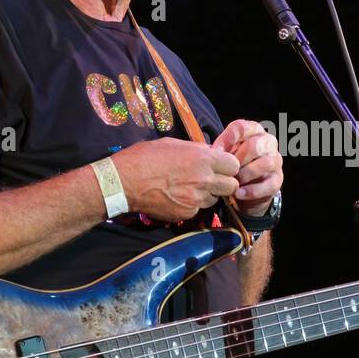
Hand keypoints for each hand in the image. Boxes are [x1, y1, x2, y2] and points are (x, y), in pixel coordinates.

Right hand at [111, 138, 239, 221]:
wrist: (124, 182)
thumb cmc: (145, 157)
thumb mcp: (173, 145)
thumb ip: (197, 150)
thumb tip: (210, 153)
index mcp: (203, 159)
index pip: (234, 165)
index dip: (228, 166)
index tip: (221, 166)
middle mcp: (204, 180)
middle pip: (231, 186)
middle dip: (225, 183)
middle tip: (212, 180)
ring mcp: (196, 199)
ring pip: (216, 199)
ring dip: (208, 194)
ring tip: (190, 188)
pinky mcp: (187, 213)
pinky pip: (198, 209)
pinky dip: (192, 204)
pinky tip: (178, 197)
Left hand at [212, 119, 283, 215]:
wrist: (247, 188)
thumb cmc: (235, 165)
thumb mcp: (227, 153)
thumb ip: (221, 148)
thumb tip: (215, 152)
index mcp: (254, 131)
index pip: (242, 127)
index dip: (227, 139)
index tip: (216, 152)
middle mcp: (268, 142)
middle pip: (255, 145)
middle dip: (238, 159)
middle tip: (226, 170)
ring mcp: (275, 161)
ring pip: (265, 164)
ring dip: (245, 174)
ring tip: (233, 183)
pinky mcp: (277, 180)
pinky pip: (268, 184)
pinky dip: (251, 190)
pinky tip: (238, 193)